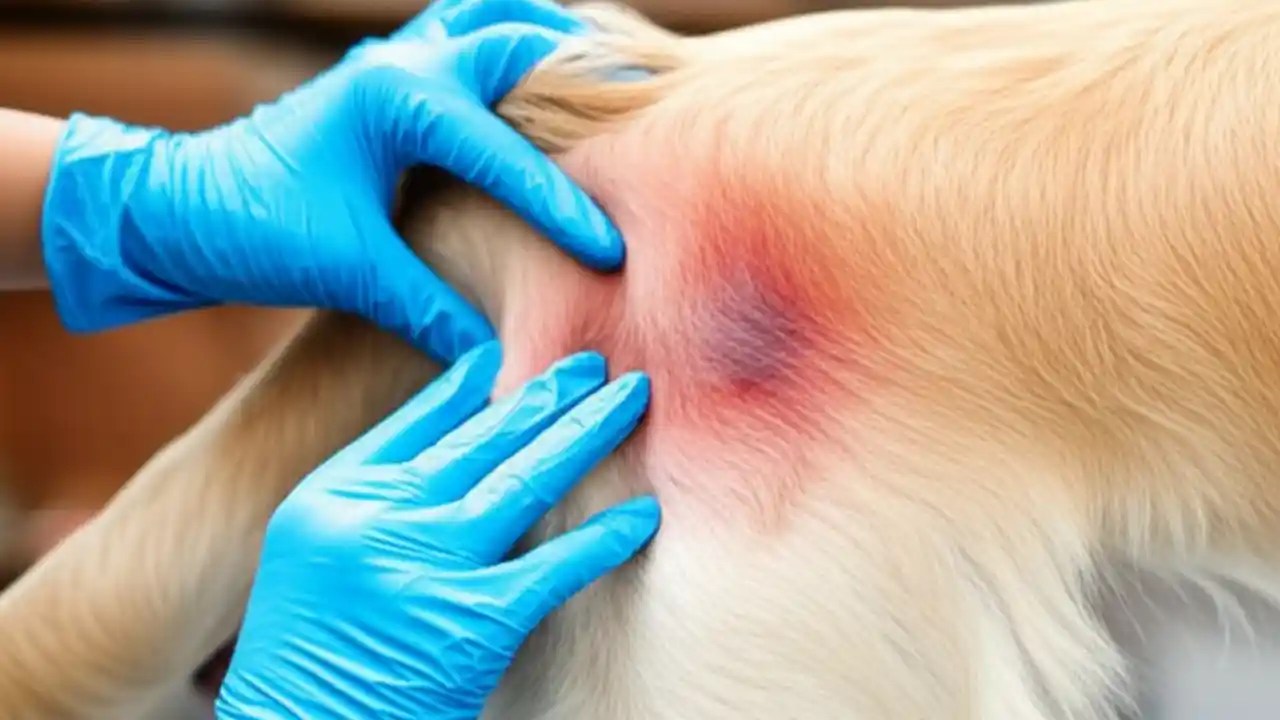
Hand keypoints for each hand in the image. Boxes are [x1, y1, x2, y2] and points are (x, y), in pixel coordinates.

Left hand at [41, 0, 619, 362]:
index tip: (610, 253)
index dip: (560, 206)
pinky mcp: (386, 71)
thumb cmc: (254, 230)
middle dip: (585, 85)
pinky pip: (466, 35)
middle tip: (645, 131)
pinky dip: (511, 49)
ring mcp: (392, 56)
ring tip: (613, 85)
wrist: (178, 205)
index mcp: (394, 98)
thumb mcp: (349, 272)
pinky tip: (543, 83)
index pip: (503, 150)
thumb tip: (500, 362)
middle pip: (520, 43)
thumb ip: (430, 309)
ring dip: (550, 46)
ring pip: (495, 21)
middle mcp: (400, 60)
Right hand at [215, 342, 659, 719]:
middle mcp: (379, 518)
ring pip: (526, 480)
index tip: (511, 356)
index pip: (421, 421)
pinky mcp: (473, 621)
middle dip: (549, 394)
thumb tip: (447, 446)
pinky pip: (555, 567)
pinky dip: (604, 538)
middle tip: (596, 360)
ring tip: (633, 398)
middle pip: (485, 439)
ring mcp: (427, 565)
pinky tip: (642, 514)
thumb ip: (369, 502)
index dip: (475, 384)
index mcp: (335, 496)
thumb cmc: (306, 660)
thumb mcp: (312, 560)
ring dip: (588, 431)